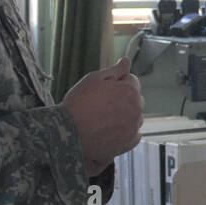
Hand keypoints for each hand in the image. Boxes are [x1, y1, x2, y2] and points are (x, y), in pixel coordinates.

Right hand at [62, 57, 143, 175]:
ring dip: (124, 115)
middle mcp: (137, 108)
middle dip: (123, 98)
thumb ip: (115, 70)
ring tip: (102, 119)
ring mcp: (134, 127)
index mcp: (130, 90)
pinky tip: (109, 131)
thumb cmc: (79, 104)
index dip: (116, 83)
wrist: (68, 132)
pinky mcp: (129, 143)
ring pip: (134, 116)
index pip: (131, 80)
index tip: (102, 91)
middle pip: (134, 98)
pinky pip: (133, 134)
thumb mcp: (94, 79)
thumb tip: (126, 61)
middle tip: (101, 105)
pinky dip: (125, 132)